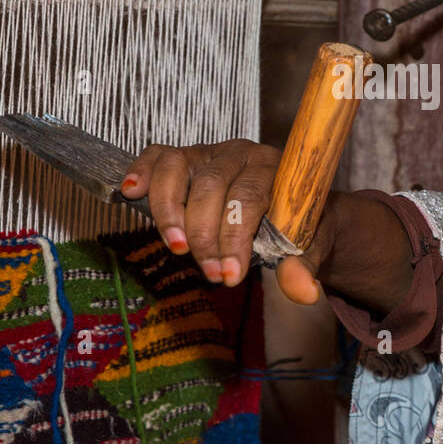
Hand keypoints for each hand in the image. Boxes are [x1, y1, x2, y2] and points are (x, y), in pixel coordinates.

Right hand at [120, 140, 331, 304]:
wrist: (291, 208)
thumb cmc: (296, 225)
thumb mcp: (311, 245)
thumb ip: (304, 266)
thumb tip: (302, 292)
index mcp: (274, 166)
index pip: (249, 197)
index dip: (235, 238)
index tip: (230, 275)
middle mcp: (240, 152)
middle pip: (211, 186)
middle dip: (205, 236)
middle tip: (210, 273)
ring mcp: (209, 152)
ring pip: (178, 168)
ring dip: (170, 212)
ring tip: (176, 248)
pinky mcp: (185, 158)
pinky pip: (158, 156)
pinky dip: (142, 171)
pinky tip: (131, 193)